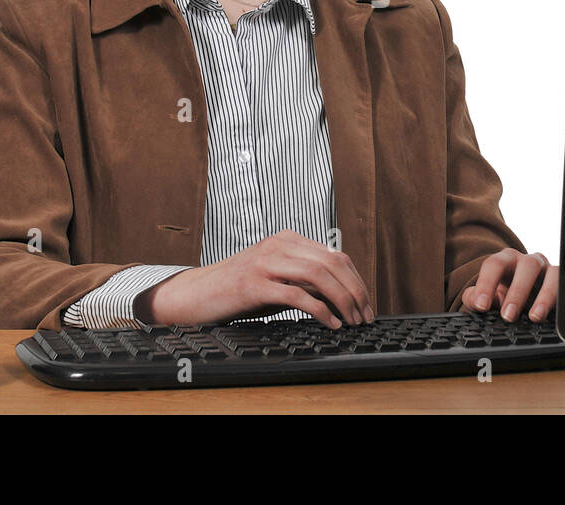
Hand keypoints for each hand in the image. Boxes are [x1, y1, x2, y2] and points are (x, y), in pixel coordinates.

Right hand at [135, 230, 374, 328]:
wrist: (197, 294)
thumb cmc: (239, 290)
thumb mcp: (277, 278)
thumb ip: (305, 280)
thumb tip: (342, 295)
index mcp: (287, 240)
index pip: (335, 255)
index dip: (356, 280)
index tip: (366, 303)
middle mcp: (279, 246)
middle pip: (332, 263)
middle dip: (355, 292)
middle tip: (365, 316)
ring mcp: (266, 263)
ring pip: (319, 276)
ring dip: (343, 301)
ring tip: (352, 321)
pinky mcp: (254, 284)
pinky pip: (297, 295)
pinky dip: (321, 311)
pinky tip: (331, 323)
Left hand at [460, 249, 556, 322]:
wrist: (519, 298)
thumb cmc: (500, 295)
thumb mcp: (484, 297)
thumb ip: (474, 298)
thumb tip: (477, 303)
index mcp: (504, 260)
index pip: (494, 265)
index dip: (486, 284)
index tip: (481, 306)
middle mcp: (527, 262)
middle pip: (526, 268)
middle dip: (517, 292)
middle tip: (508, 316)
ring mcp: (547, 270)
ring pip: (552, 275)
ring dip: (544, 296)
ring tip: (535, 317)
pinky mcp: (562, 283)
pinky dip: (562, 300)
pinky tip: (556, 316)